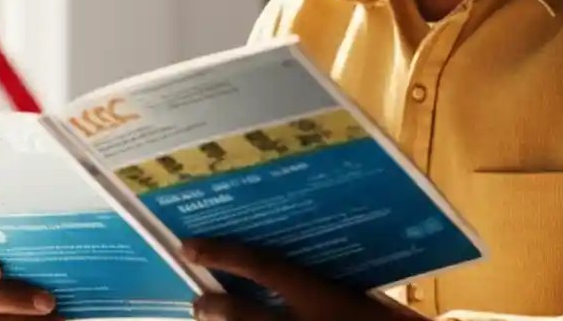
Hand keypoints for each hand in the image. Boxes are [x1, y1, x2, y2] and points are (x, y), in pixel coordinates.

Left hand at [182, 239, 429, 320]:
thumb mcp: (371, 299)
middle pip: (240, 316)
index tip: (191, 247)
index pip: (263, 268)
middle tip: (198, 300)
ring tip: (211, 319)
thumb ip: (334, 285)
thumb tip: (296, 271)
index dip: (224, 255)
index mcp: (324, 299)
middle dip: (212, 308)